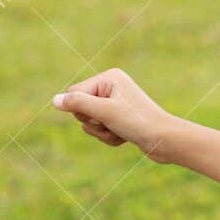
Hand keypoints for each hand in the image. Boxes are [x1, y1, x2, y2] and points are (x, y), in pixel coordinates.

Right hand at [51, 68, 176, 159]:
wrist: (165, 141)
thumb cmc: (138, 122)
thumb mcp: (105, 112)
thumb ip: (78, 104)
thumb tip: (54, 100)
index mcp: (109, 77)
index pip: (74, 92)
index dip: (83, 109)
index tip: (103, 114)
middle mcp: (112, 87)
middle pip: (80, 108)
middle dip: (95, 123)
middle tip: (114, 124)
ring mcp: (116, 104)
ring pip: (90, 123)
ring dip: (103, 133)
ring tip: (122, 132)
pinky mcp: (120, 119)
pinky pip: (101, 131)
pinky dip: (110, 138)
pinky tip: (125, 138)